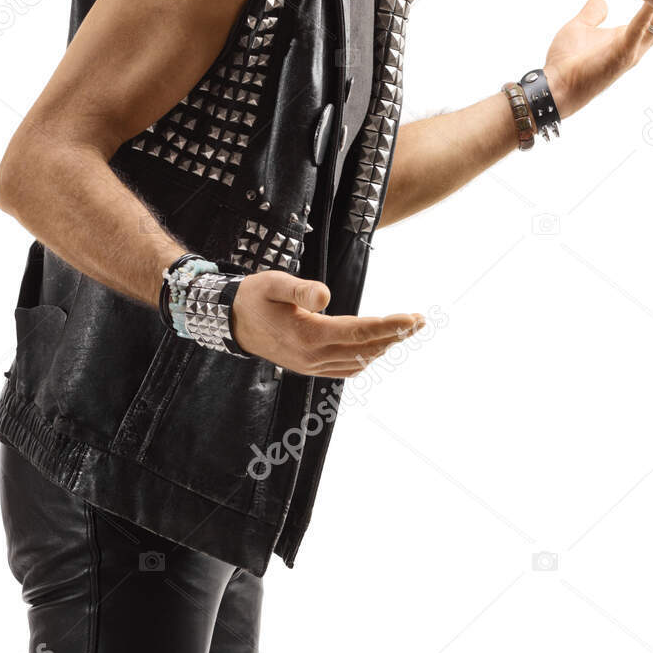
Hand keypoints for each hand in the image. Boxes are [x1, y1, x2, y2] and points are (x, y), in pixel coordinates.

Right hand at [231, 270, 424, 377]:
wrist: (231, 322)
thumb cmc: (255, 297)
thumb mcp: (273, 284)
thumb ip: (301, 289)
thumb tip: (325, 296)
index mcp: (307, 336)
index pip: (359, 332)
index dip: (389, 325)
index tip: (413, 317)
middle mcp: (312, 357)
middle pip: (366, 348)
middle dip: (396, 334)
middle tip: (421, 320)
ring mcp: (312, 366)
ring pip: (360, 360)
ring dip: (385, 346)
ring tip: (407, 329)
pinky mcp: (310, 368)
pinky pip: (347, 369)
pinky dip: (367, 358)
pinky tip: (379, 345)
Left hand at [543, 0, 652, 118]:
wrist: (557, 85)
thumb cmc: (566, 61)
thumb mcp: (580, 28)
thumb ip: (593, 14)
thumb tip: (601, 0)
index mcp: (627, 38)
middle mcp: (635, 45)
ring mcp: (631, 50)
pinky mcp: (622, 52)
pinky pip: (639, 28)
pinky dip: (647, 13)